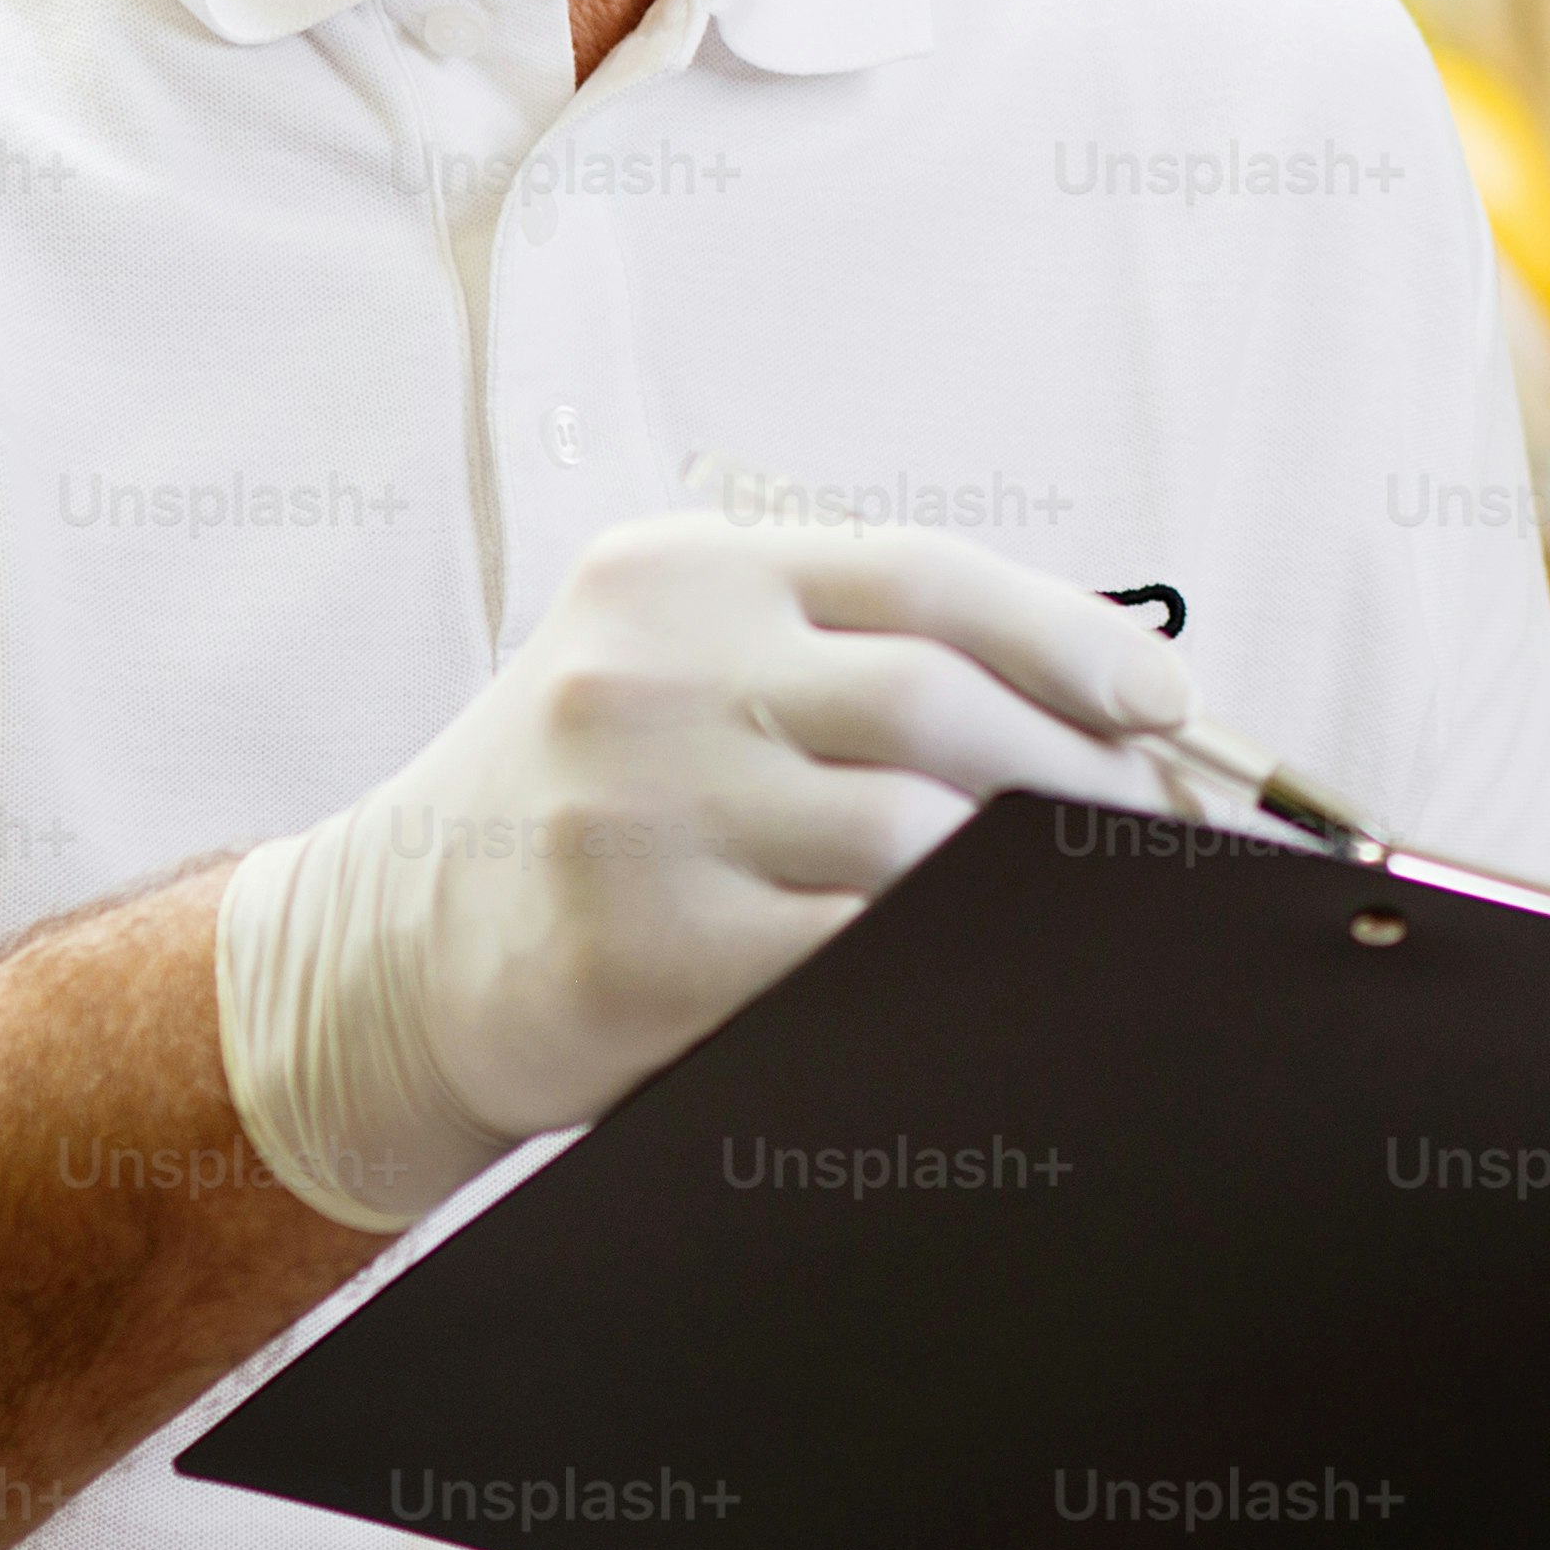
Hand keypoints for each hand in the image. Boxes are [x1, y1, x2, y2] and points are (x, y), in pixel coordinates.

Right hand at [211, 520, 1184, 1227]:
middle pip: (935, 704)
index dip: (1070, 635)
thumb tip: (1090, 703)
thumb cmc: (586, 807)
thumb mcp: (675, 669)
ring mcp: (637, 808)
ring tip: (1094, 907)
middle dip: (1077, 773)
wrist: (383, 952)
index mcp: (678, 574)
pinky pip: (847, 956)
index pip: (922, 575)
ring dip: (1031, 880)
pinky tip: (995, 976)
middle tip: (1157, 830)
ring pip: (909, 836)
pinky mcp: (634, 947)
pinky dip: (946, 965)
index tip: (1166, 701)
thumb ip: (833, 656)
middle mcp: (652, 670)